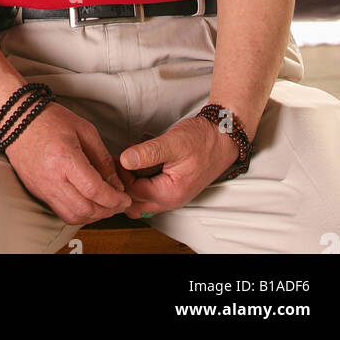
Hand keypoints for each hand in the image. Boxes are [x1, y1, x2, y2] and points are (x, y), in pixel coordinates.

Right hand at [3, 101, 131, 226]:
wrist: (16, 119)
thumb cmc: (49, 119)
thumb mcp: (84, 129)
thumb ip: (102, 158)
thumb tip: (115, 183)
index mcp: (65, 158)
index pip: (94, 190)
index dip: (114, 199)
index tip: (124, 198)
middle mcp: (52, 178)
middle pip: (85, 209)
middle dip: (107, 211)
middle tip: (119, 203)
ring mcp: (42, 188)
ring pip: (73, 216)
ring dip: (93, 215)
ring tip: (104, 205)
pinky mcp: (37, 192)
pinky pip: (61, 212)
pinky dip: (78, 213)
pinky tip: (87, 203)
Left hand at [118, 114, 238, 216]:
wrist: (223, 138)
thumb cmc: (203, 140)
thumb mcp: (173, 143)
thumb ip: (147, 153)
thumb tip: (125, 160)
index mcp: (170, 193)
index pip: (133, 193)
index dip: (121, 175)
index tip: (116, 158)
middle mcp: (171, 200)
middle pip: (135, 202)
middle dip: (124, 183)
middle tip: (120, 160)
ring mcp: (172, 195)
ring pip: (141, 198)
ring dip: (132, 181)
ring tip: (132, 158)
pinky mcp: (172, 187)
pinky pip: (150, 190)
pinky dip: (141, 177)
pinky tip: (143, 158)